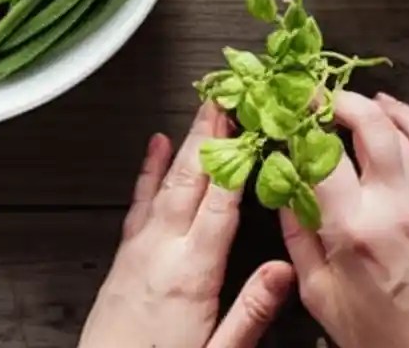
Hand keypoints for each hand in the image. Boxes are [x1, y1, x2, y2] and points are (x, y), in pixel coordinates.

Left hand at [81, 101, 295, 347]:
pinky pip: (139, 202)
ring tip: (202, 109)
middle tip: (227, 96)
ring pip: (166, 183)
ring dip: (185, 142)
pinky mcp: (124, 258)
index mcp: (191, 274)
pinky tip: (154, 148)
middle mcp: (162, 253)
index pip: (221, 203)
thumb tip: (284, 272)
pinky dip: (149, 171)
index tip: (253, 127)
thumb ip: (250, 311)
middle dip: (210, 134)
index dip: (238, 161)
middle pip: (191, 180)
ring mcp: (139, 251)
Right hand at [281, 92, 408, 347]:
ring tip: (346, 99)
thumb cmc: (382, 333)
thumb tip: (282, 191)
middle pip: (367, 124)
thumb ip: (297, 237)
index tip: (285, 119)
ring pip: (401, 127)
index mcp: (354, 230)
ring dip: (371, 104)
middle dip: (335, 101)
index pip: (320, 156)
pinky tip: (392, 110)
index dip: (299, 129)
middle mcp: (394, 205)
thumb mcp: (319, 292)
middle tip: (313, 97)